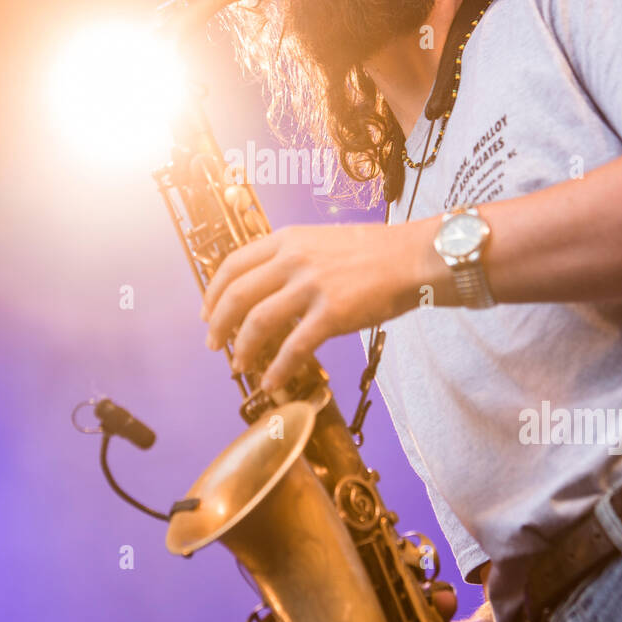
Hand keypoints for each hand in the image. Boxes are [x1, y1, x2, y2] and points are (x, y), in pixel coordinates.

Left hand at [200, 220, 435, 392]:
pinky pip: (295, 347)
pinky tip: (272, 382)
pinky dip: (278, 369)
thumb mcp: (321, 240)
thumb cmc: (373, 252)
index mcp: (287, 240)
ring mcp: (313, 286)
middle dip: (220, 325)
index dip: (213, 293)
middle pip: (237, 295)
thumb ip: (291, 258)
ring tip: (240, 364)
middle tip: (215, 345)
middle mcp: (294, 260)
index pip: (233, 265)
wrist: (413, 257)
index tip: (208, 313)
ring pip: (258, 322)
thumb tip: (265, 287)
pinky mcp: (333, 313)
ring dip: (243, 348)